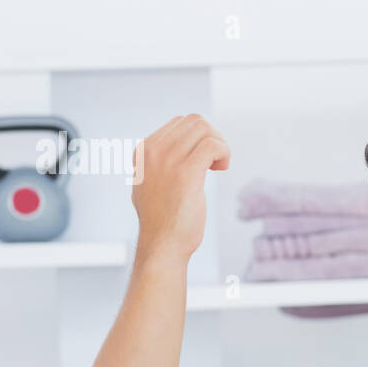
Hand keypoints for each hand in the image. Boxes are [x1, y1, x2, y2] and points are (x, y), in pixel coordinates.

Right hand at [131, 114, 230, 262]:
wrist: (162, 245)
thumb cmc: (162, 221)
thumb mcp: (150, 185)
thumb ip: (157, 165)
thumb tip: (174, 150)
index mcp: (143, 151)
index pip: (179, 123)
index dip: (199, 137)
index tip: (203, 160)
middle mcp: (153, 151)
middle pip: (194, 121)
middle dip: (212, 137)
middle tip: (215, 162)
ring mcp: (167, 161)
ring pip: (204, 128)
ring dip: (220, 144)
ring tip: (219, 166)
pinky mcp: (186, 173)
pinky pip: (213, 145)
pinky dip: (224, 152)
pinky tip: (222, 168)